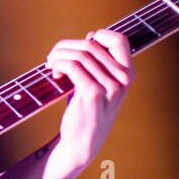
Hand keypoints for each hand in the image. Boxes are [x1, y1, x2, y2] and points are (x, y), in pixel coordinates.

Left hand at [45, 29, 134, 177]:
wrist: (81, 143)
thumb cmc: (86, 111)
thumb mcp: (100, 85)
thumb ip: (100, 64)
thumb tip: (89, 38)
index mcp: (128, 74)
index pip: (120, 40)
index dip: (98, 35)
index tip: (80, 46)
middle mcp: (123, 79)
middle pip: (91, 44)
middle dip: (66, 46)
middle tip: (53, 57)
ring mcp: (109, 87)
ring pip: (79, 54)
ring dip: (58, 55)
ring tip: (50, 65)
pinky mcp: (92, 94)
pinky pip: (71, 65)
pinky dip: (58, 63)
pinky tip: (53, 72)